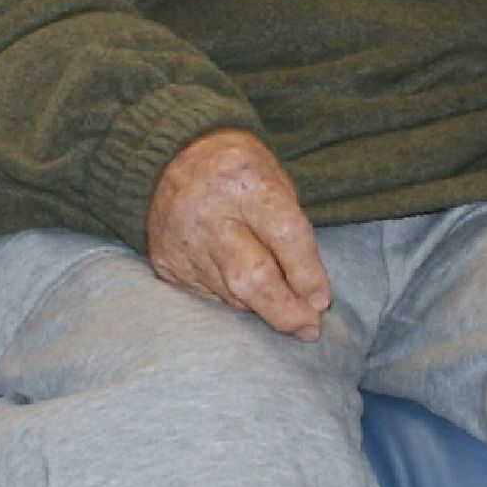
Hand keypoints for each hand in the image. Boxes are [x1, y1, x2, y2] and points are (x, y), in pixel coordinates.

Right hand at [146, 129, 332, 339]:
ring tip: (283, 309)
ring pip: (231, 293)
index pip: (286, 236)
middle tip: (308, 329)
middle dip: (285, 311)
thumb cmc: (239, 171)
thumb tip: (310, 294)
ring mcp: (181, 242)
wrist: (171, 157)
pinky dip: (234, 298)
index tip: (322, 301)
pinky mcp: (165, 262)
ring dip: (262, 308)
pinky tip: (246, 293)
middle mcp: (208, 214)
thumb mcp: (275, 179)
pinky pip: (208, 295)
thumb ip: (291, 231)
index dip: (308, 274)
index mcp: (245, 182)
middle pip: (252, 278)